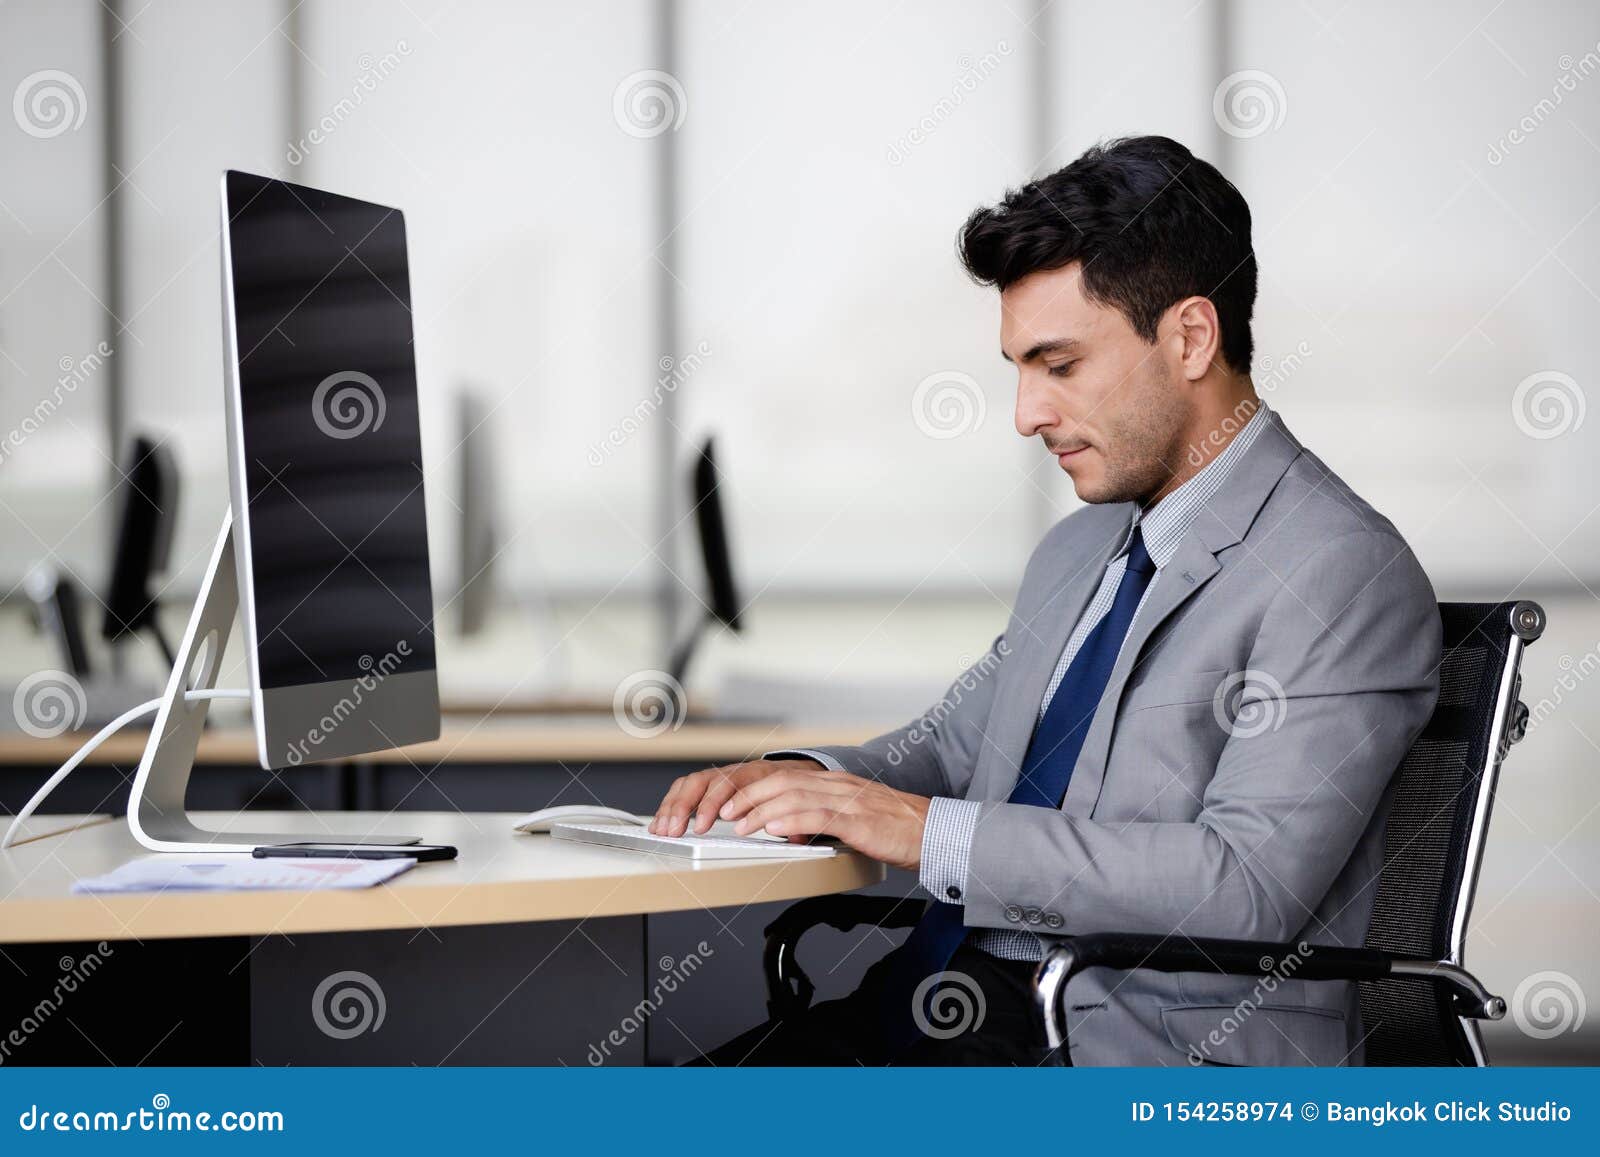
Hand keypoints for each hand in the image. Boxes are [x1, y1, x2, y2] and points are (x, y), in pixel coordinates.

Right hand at [648, 759, 822, 836]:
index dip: (712, 804)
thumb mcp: (795, 803)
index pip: (729, 784)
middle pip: (702, 782)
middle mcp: (733, 772)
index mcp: (756, 775)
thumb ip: (794, 820)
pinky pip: (683, 789)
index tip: (702, 825)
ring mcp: (718, 776)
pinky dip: (670, 805)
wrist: (790, 774)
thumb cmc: (789, 790)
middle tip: (675, 830)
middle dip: (684, 806)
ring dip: (673, 807)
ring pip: (689, 784)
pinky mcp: (707, 784)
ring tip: (662, 830)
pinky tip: (661, 823)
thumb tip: (796, 835)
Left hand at [720, 767, 929, 870]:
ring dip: (762, 811)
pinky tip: (776, 829)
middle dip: (748, 798)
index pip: (785, 779)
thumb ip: (824, 819)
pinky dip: (794, 821)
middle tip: (724, 815)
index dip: (753, 791)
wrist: (936, 832)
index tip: (731, 806)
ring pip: (795, 797)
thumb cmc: (899, 830)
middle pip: (782, 783)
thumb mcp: (854, 820)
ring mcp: (849, 801)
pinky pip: (821, 816)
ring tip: (740, 826)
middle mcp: (839, 787)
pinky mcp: (860, 821)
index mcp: (836, 785)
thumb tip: (792, 830)